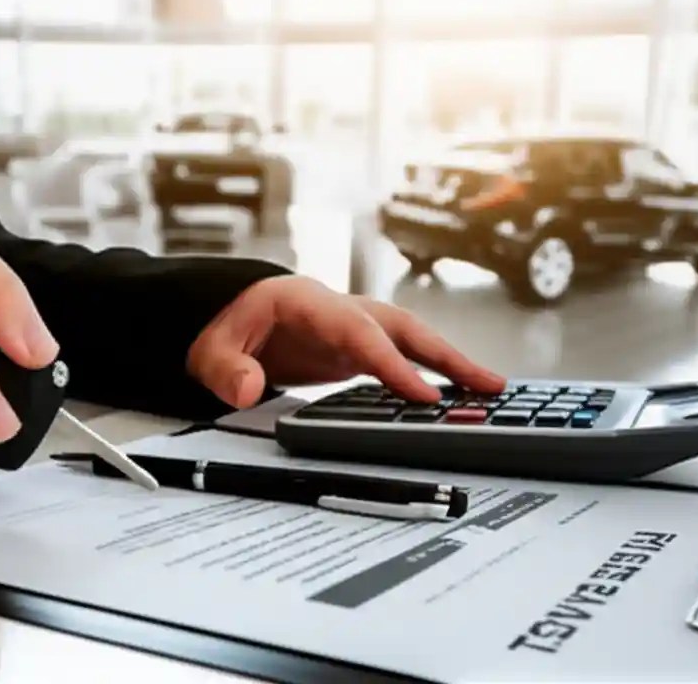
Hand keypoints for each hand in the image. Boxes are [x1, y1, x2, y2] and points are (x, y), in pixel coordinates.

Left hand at [186, 275, 504, 408]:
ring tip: (488, 389)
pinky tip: (451, 395)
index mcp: (304, 301)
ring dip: (448, 362)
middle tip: (487, 384)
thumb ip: (226, 369)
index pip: (357, 331)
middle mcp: (336, 308)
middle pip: (400, 327)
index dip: (392, 363)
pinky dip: (427, 372)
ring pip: (407, 338)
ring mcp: (347, 326)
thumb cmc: (218, 326)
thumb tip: (247, 389)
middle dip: (445, 354)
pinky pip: (398, 356)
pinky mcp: (350, 347)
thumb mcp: (208, 351)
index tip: (423, 394)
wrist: (218, 316)